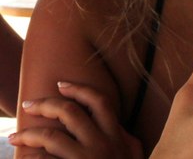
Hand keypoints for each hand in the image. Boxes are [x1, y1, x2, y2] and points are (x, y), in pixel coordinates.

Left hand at [9, 82, 143, 157]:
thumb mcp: (133, 154)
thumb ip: (126, 137)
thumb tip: (118, 124)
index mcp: (115, 135)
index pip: (98, 101)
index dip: (78, 89)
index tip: (60, 84)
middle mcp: (100, 144)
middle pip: (70, 112)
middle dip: (45, 104)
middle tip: (28, 104)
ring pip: (51, 136)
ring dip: (29, 134)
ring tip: (15, 137)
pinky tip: (25, 158)